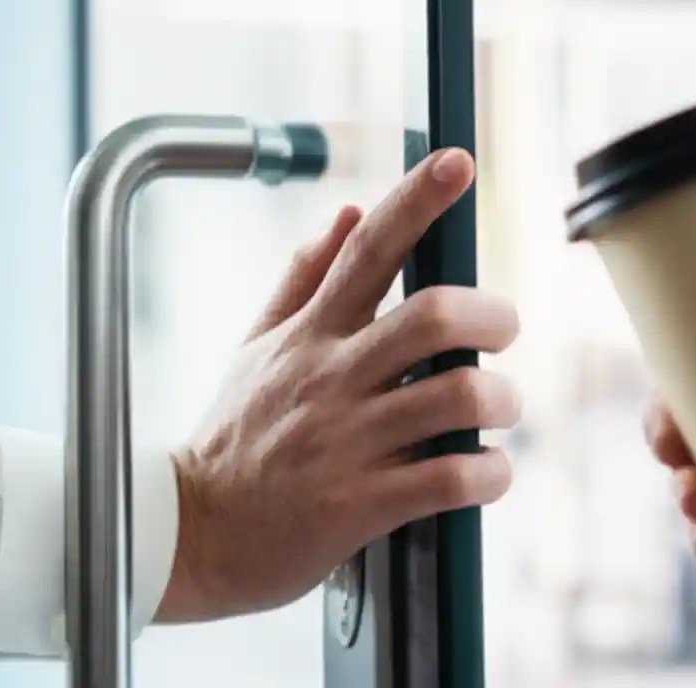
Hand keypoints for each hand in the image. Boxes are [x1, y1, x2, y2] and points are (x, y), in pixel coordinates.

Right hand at [156, 148, 520, 621]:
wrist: (193, 534)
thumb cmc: (234, 437)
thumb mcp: (256, 347)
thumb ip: (303, 279)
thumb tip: (346, 213)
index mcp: (310, 335)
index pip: (368, 250)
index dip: (417, 199)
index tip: (457, 162)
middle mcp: (332, 378)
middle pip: (436, 317)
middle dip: (494, 317)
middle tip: (502, 333)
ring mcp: (348, 442)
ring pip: (459, 396)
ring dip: (501, 401)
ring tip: (498, 411)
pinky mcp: (361, 505)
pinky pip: (452, 479)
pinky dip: (491, 473)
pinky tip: (486, 472)